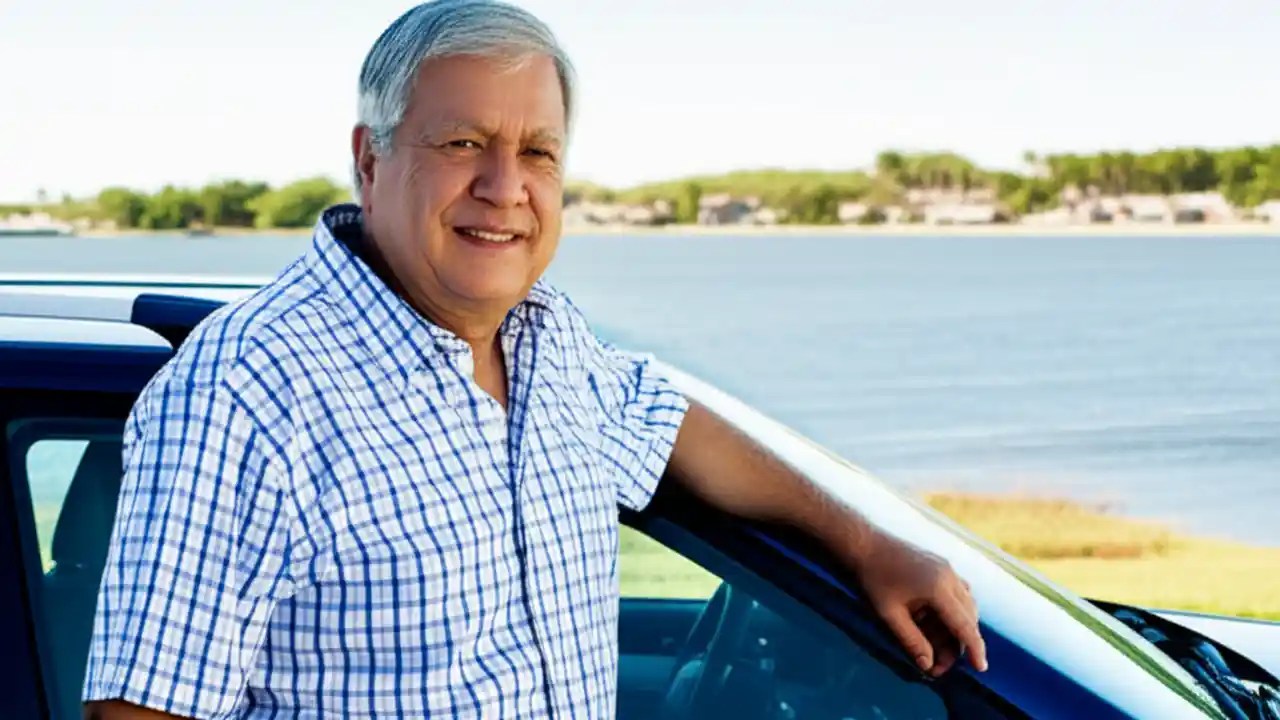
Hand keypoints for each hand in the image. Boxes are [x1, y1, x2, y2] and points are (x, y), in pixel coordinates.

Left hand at [853, 531, 987, 676]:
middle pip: (967, 617)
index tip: (982, 668)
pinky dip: (952, 610)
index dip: (975, 649)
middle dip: (957, 643)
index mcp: (938, 589)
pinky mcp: (941, 564)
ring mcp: (947, 568)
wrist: (865, 544)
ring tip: (931, 643)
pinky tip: (933, 620)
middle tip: (936, 665)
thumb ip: (911, 641)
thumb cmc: (874, 580)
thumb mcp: (889, 615)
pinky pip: (958, 591)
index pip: (964, 626)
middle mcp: (949, 577)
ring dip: (954, 626)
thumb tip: (927, 664)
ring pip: (965, 605)